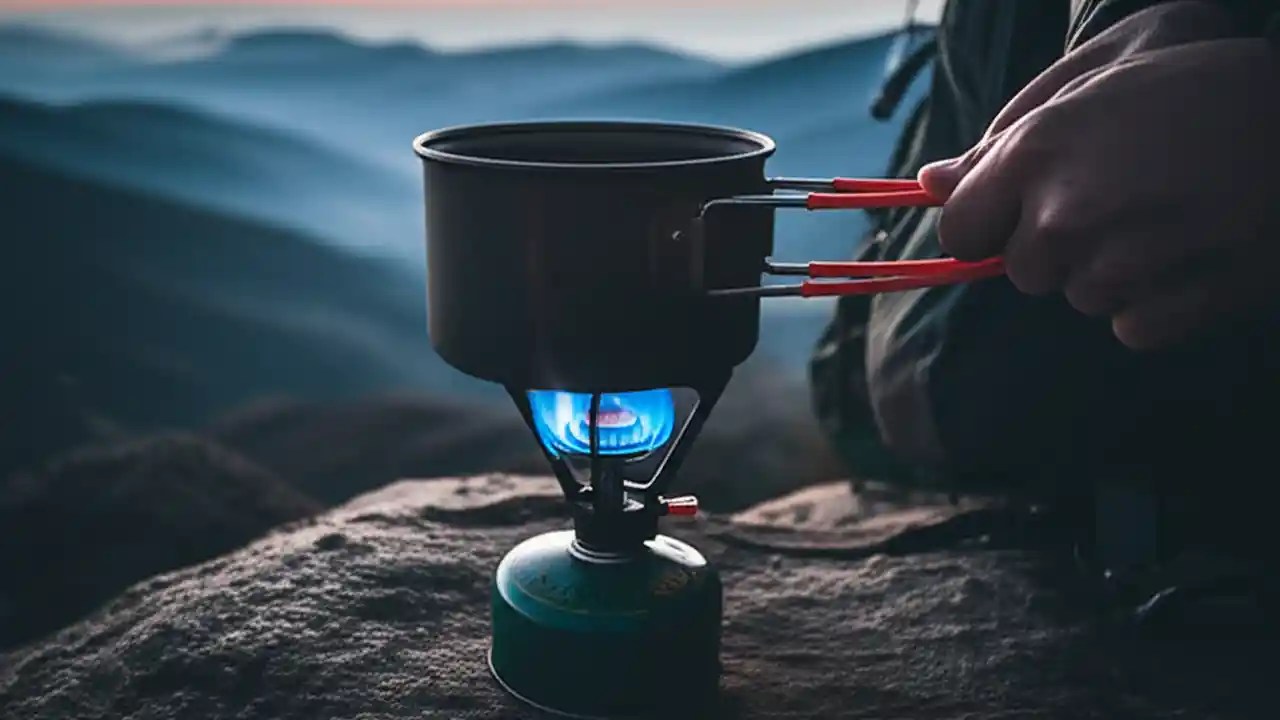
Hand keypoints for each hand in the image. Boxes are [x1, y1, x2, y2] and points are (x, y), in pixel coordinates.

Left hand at [918, 34, 1279, 349]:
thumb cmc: (1196, 86)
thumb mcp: (1092, 83)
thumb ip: (1001, 140)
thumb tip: (930, 183)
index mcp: (1036, 152)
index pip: (959, 231)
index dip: (989, 225)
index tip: (1021, 213)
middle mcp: (1066, 213)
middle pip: (1022, 272)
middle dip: (1058, 247)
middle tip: (1122, 199)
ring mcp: (1123, 263)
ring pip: (1080, 300)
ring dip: (1114, 273)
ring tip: (1168, 218)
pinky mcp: (1179, 304)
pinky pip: (1133, 328)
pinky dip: (1159, 304)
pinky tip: (1194, 254)